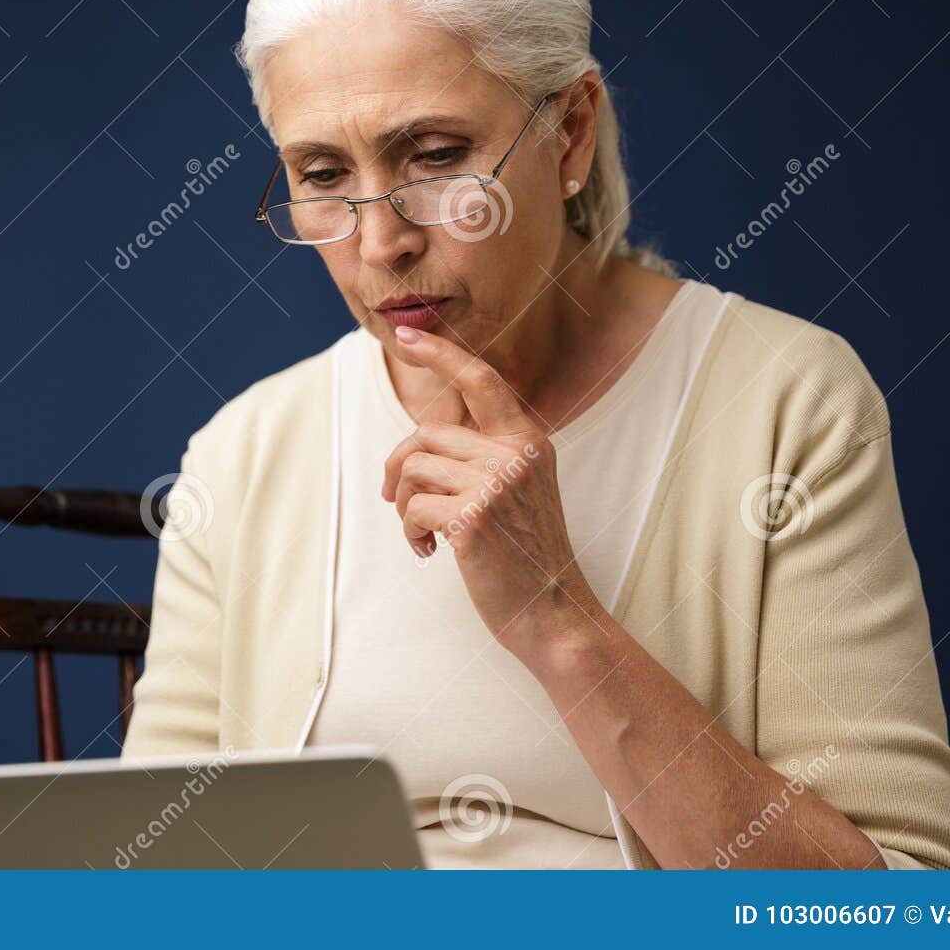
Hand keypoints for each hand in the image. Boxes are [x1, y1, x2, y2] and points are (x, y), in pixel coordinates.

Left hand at [380, 325, 605, 660]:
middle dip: (399, 467)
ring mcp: (495, 483)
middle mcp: (514, 453)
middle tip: (395, 500)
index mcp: (528, 441)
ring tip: (424, 536)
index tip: (408, 335)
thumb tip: (420, 442)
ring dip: (405, 506)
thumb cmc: (528, 557)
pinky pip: (411, 508)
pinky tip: (429, 553)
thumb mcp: (519, 491)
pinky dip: (409, 533)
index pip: (482, 380)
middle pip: (426, 433)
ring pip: (413, 469)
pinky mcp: (472, 517)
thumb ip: (486, 457)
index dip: (442, 353)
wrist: (554, 614)